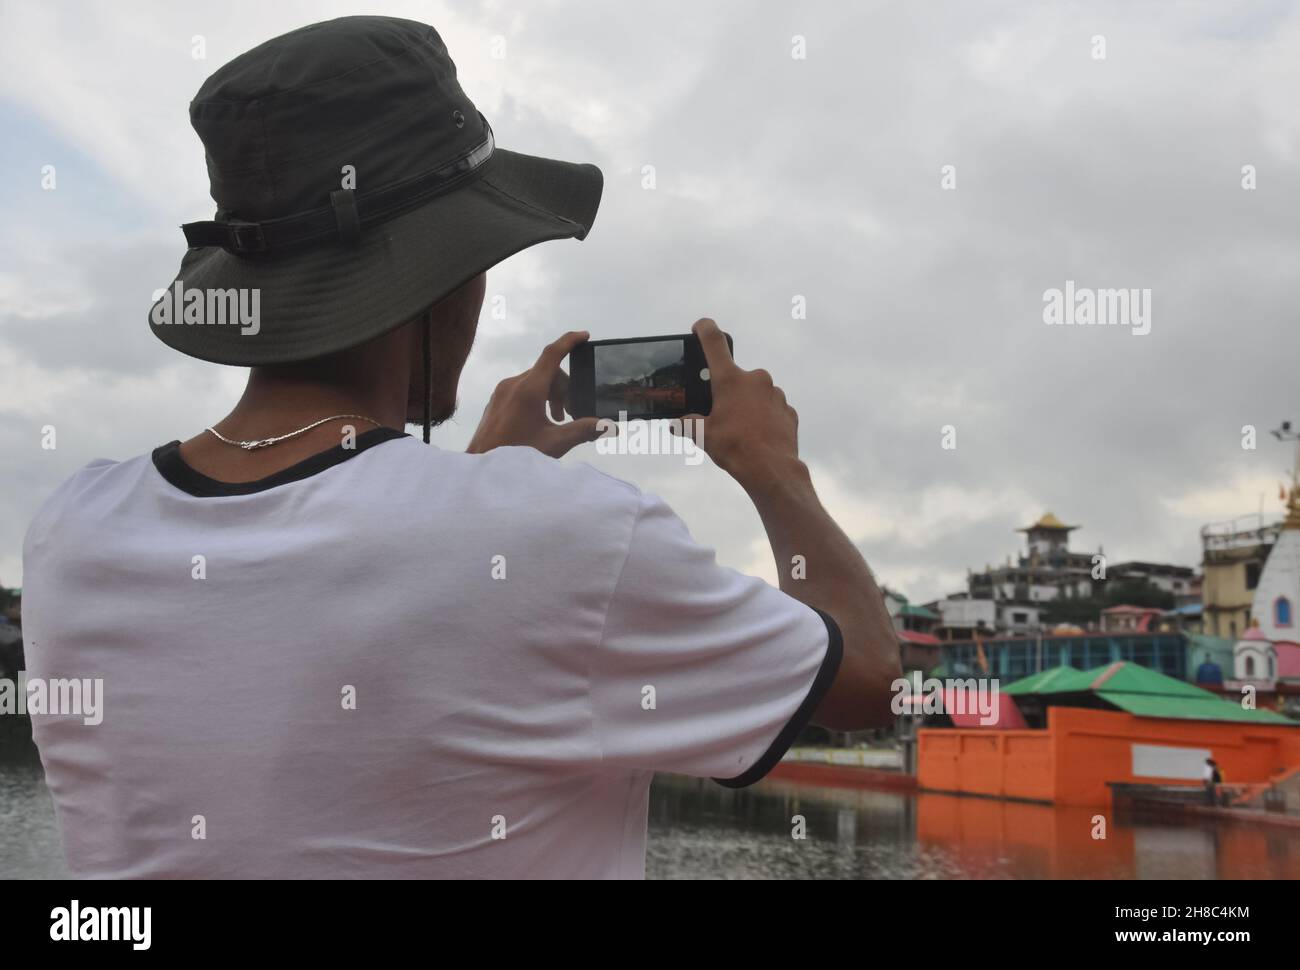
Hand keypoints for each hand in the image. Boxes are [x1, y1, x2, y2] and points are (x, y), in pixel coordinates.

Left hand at [467, 330, 602, 458]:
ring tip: (558, 421)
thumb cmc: (516, 456)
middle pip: (547, 373)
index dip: (569, 341)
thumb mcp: (554, 444)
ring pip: (534, 383)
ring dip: (551, 396)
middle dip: (565, 389)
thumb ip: (582, 431)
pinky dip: (537, 400)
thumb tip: (607, 426)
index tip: (584, 336)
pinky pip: (521, 391)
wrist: (481, 469)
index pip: (552, 354)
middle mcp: (513, 384)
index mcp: (528, 389)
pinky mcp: (496, 402)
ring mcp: (501, 393)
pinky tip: (540, 424)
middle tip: (573, 414)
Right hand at [680, 318, 801, 489]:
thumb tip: (677, 425)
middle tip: (720, 413)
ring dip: (746, 405)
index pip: (714, 342)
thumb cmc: (735, 447)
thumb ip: (688, 425)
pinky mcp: (788, 410)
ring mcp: (775, 393)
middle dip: (727, 392)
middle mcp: (755, 379)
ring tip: (739, 430)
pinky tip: (756, 436)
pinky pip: (771, 409)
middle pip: (735, 378)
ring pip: (755, 394)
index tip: (700, 326)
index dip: (704, 329)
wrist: (772, 469)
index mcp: (730, 379)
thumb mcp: (704, 436)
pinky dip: (762, 418)